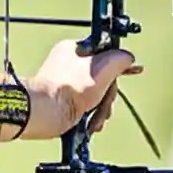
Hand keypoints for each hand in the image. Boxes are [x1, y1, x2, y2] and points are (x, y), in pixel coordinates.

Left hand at [28, 40, 142, 138]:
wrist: (44, 113)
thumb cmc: (67, 89)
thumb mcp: (102, 68)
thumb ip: (119, 59)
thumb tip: (128, 58)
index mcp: (74, 50)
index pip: (104, 53)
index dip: (117, 66)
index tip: (129, 72)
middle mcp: (68, 64)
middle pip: (102, 77)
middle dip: (108, 94)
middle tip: (105, 102)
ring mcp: (64, 84)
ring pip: (95, 94)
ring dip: (100, 108)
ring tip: (96, 118)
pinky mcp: (61, 101)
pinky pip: (84, 106)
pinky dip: (90, 115)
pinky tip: (91, 123)